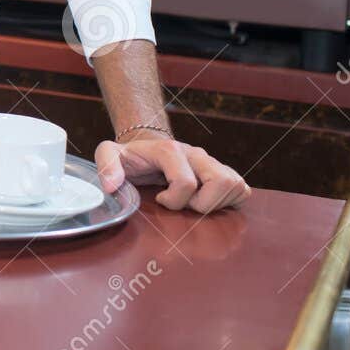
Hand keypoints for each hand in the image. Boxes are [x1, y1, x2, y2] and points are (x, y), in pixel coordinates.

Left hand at [95, 136, 250, 213]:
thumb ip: (106, 166)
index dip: (174, 200)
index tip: (159, 199)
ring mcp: (212, 163)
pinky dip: (230, 201)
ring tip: (194, 203)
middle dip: (202, 204)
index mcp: (170, 151)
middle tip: (183, 204)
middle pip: (221, 182)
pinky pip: (243, 190)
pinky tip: (208, 202)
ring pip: (235, 185)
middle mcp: (197, 154)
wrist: (147, 145)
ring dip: (217, 203)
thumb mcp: (109, 154)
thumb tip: (111, 187)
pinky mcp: (224, 172)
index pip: (187, 182)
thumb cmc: (130, 155)